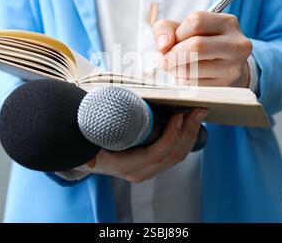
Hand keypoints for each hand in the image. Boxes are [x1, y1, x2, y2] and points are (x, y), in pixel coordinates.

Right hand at [73, 108, 207, 182]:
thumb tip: (112, 111)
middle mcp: (139, 172)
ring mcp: (147, 171)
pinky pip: (173, 154)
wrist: (83, 151)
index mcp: (125, 165)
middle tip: (198, 109)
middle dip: (188, 130)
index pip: (157, 153)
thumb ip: (102, 126)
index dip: (172, 134)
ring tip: (198, 113)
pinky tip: (190, 123)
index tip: (179, 114)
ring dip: (190, 133)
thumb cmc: (88, 136)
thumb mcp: (93, 131)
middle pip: (173, 154)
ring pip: (177, 155)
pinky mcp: (152, 165)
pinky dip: (184, 138)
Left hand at [152, 11, 251, 87]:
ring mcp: (233, 67)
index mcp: (227, 23)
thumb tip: (163, 46)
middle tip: (163, 60)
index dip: (176, 33)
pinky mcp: (225, 86)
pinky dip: (182, 82)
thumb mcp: (183, 28)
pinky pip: (194, 85)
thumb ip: (166, 28)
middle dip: (172, 55)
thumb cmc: (200, 43)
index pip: (196, 22)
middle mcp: (236, 44)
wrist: (224, 67)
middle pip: (196, 46)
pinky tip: (185, 77)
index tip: (170, 42)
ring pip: (193, 69)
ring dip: (175, 70)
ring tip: (175, 68)